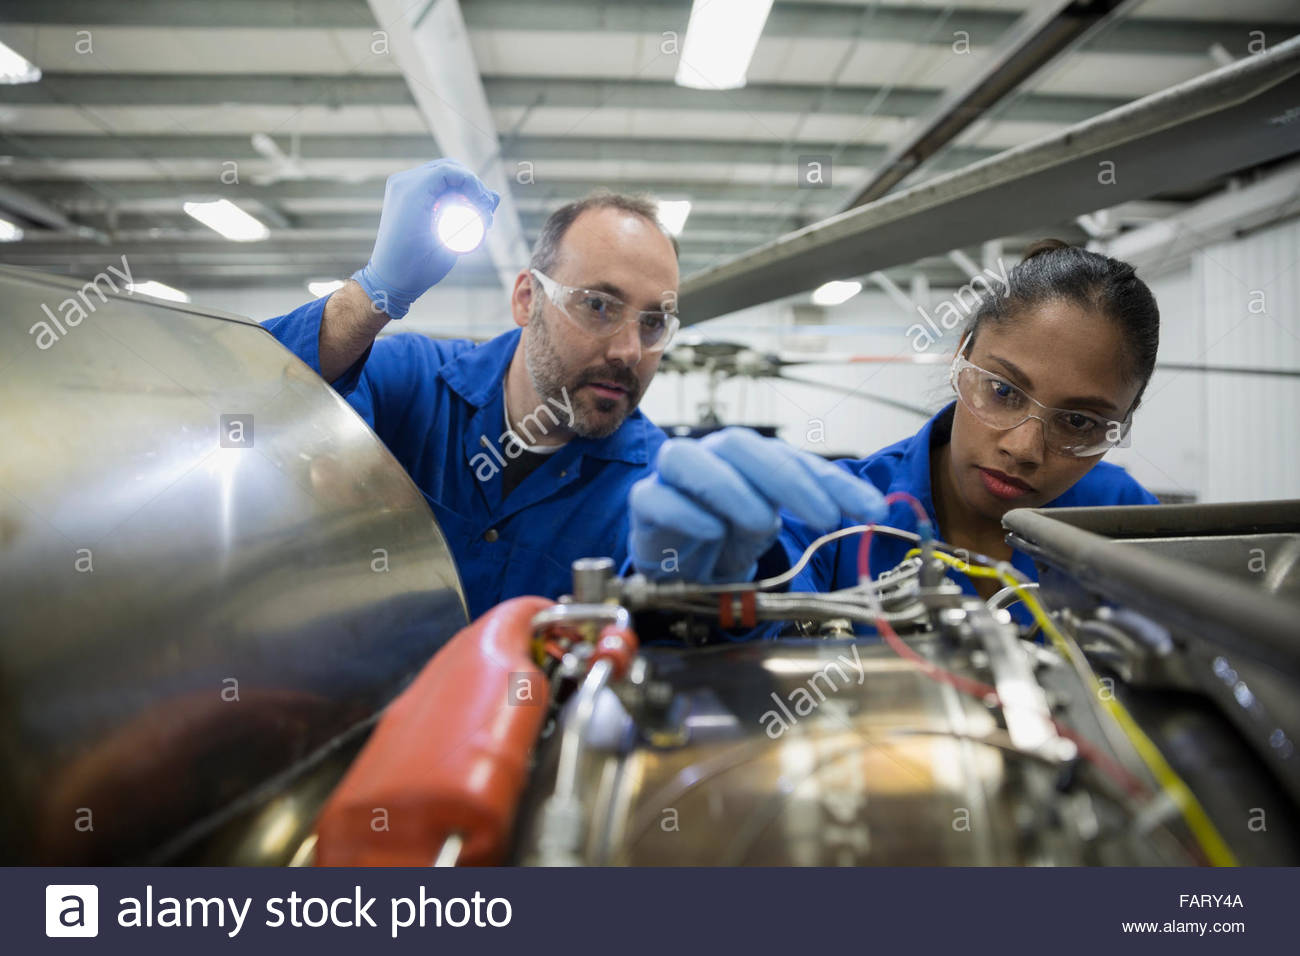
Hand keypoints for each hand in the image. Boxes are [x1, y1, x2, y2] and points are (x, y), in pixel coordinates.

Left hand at [352, 159, 499, 318]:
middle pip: (449, 168)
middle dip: (472, 187)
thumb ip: (474, 218)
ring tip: (475, 216)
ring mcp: (401, 187)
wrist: (389, 280)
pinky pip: (433, 185)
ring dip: (463, 191)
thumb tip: (497, 196)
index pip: (452, 172)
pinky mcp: (403, 195)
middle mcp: (404, 183)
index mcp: (412, 192)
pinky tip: (460, 214)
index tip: (485, 208)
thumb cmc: (417, 268)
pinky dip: (450, 194)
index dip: (475, 185)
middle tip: (484, 212)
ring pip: (442, 175)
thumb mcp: (451, 244)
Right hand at [629, 427, 886, 583]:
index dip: (835, 481)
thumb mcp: (776, 521)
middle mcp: (710, 457)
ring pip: (688, 459)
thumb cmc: (729, 535)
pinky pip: (655, 498)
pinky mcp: (645, 506)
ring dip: (730, 489)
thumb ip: (815, 508)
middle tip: (824, 518)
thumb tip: (878, 507)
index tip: (872, 510)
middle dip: (787, 479)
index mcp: (747, 457)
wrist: (681, 569)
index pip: (792, 457)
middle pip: (740, 445)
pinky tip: (712, 531)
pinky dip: (685, 512)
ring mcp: (672, 479)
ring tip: (763, 523)